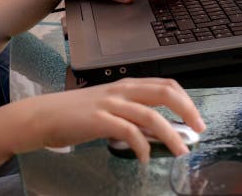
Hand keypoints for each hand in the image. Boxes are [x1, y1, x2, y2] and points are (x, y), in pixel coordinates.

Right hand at [20, 77, 205, 160]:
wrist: (43, 116)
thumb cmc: (74, 114)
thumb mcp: (107, 106)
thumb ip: (131, 113)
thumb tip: (156, 129)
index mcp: (124, 85)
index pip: (164, 84)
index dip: (186, 100)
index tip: (197, 118)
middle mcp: (120, 90)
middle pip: (164, 93)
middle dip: (187, 111)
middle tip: (199, 129)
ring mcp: (109, 103)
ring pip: (150, 114)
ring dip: (170, 134)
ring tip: (179, 151)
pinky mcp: (98, 119)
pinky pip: (128, 131)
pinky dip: (142, 146)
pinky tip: (145, 158)